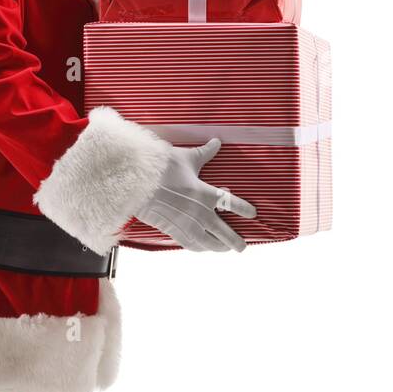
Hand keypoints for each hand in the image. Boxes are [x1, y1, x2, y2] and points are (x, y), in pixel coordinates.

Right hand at [134, 138, 256, 251]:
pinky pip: (190, 244)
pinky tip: (202, 248)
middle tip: (243, 247)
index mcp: (207, 194)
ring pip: (209, 243)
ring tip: (225, 250)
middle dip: (235, 241)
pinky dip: (199, 248)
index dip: (245, 210)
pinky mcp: (173, 231)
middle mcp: (201, 213)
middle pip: (224, 233)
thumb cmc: (163, 167)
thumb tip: (217, 141)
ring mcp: (187, 224)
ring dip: (219, 248)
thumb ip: (204, 154)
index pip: (233, 204)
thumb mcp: (187, 158)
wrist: (139, 181)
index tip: (253, 214)